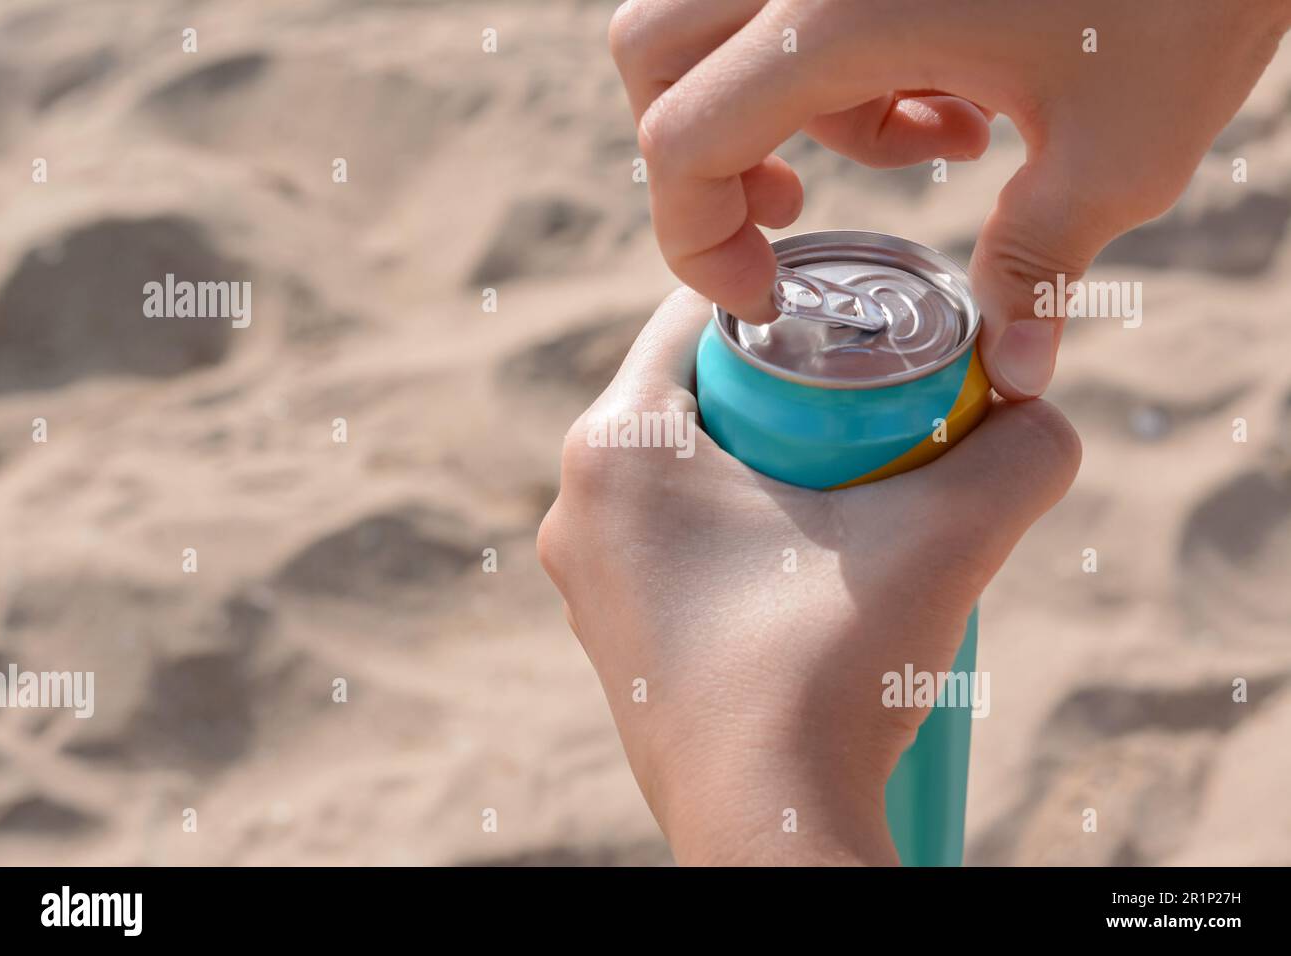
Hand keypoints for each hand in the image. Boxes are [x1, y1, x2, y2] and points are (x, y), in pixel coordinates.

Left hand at [537, 289, 1080, 864]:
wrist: (771, 829)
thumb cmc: (826, 673)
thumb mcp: (945, 539)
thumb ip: (1021, 454)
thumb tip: (1048, 416)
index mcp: (616, 448)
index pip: (701, 317)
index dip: (792, 302)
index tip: (860, 326)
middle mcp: (577, 507)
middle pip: (699, 398)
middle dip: (793, 395)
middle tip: (878, 417)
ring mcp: (589, 579)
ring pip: (689, 474)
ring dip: (771, 469)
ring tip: (858, 500)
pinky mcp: (616, 636)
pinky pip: (677, 541)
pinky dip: (743, 531)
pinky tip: (812, 571)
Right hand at [609, 0, 1290, 398]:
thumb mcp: (1121, 149)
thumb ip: (1040, 267)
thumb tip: (1014, 376)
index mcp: (837, 13)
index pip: (681, 136)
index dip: (697, 239)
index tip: (764, 296)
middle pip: (655, 55)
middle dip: (703, 153)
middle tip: (794, 207)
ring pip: (721, 22)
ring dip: (788, 105)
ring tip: (931, 139)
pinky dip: (840, 59)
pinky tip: (956, 91)